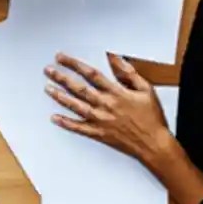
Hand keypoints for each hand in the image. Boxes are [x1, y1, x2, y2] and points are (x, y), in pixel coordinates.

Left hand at [46, 52, 175, 164]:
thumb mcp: (146, 90)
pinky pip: (79, 128)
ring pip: (76, 106)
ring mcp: (100, 120)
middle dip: (61, 78)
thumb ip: (129, 73)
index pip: (91, 74)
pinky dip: (66, 123)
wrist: (154, 144)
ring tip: (47, 88)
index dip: (75, 64)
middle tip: (48, 70)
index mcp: (117, 93)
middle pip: (79, 88)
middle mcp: (106, 105)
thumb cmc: (152, 117)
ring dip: (60, 97)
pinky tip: (54, 117)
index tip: (62, 58)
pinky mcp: (99, 134)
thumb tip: (115, 59)